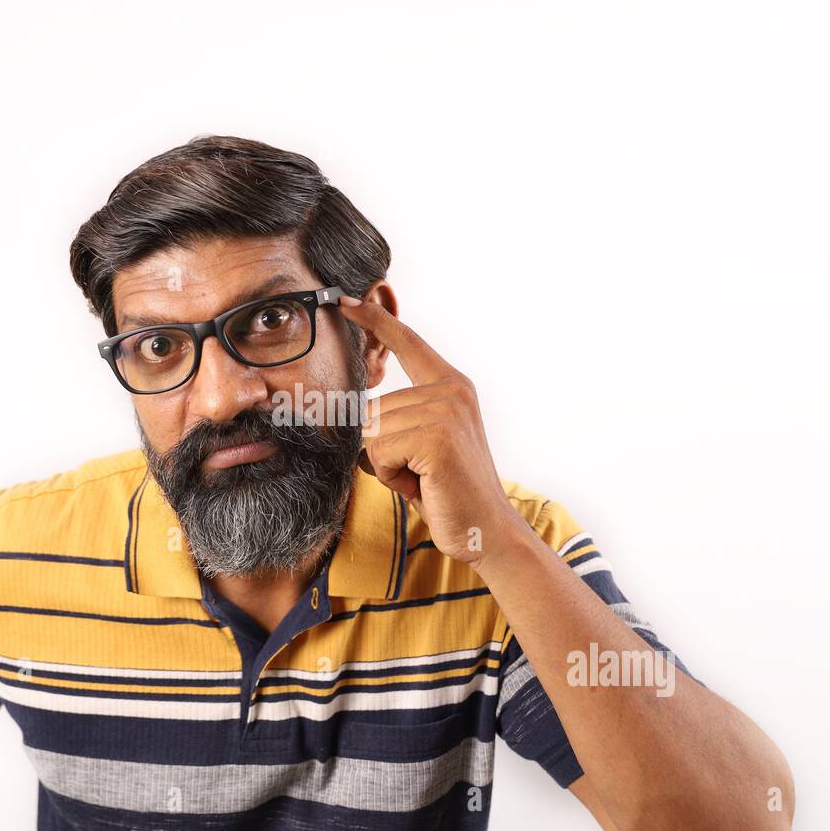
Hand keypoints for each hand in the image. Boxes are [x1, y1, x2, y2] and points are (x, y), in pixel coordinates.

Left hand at [337, 294, 522, 569]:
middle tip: (420, 472)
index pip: (407, 344)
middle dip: (382, 450)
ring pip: (372, 432)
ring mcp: (446, 409)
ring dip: (387, 465)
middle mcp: (451, 389)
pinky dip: (391, 476)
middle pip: (372, 409)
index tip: (345, 300)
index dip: (375, 321)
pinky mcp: (437, 435)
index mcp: (451, 386)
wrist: (485, 531)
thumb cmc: (447, 492)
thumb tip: (354, 413)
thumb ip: (397, 419)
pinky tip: (424, 483)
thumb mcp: (419, 445)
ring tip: (424, 478)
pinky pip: (379, 451)